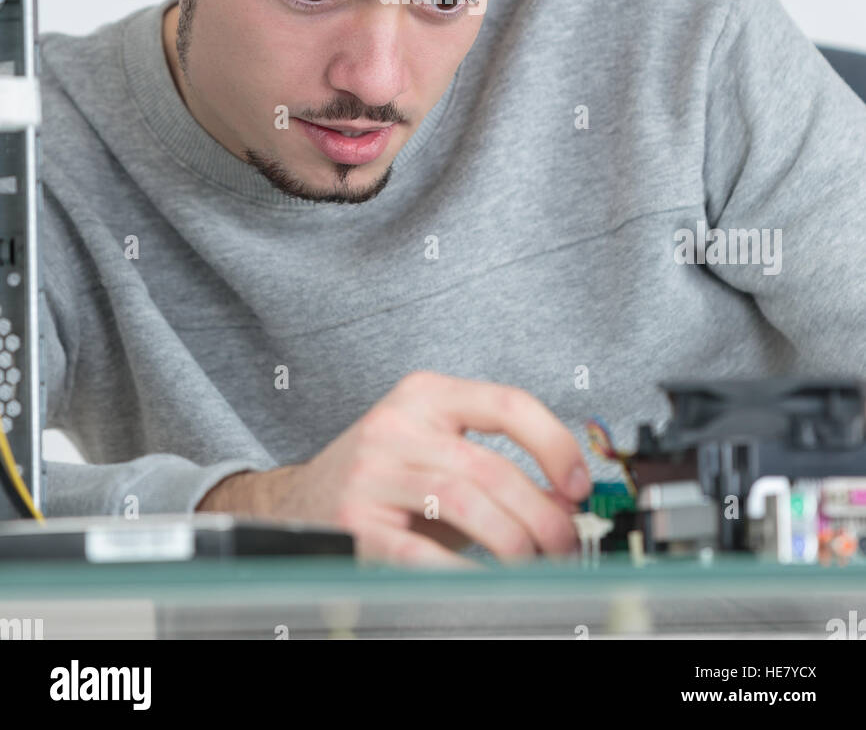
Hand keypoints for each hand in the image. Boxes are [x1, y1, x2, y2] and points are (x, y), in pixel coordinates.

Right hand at [198, 371, 590, 566]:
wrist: (298, 503)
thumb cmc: (383, 479)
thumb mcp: (438, 452)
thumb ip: (496, 466)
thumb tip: (565, 501)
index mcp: (426, 395)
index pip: (507, 403)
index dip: (555, 444)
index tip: (580, 484)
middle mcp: (398, 424)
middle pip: (491, 465)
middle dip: (541, 513)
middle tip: (563, 543)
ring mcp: (372, 470)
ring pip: (466, 502)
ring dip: (513, 542)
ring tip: (529, 563)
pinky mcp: (354, 519)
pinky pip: (422, 550)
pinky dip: (462, 571)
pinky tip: (482, 582)